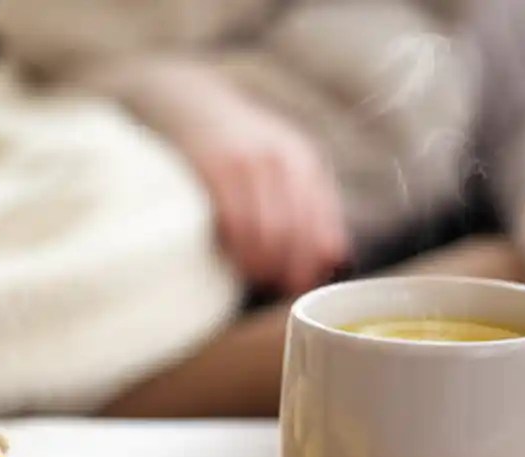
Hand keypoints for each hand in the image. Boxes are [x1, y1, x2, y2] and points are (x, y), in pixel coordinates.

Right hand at [175, 101, 349, 294]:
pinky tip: (238, 260)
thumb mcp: (282, 162)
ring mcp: (249, 164)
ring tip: (258, 276)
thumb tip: (336, 257)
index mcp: (304, 160)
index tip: (305, 282)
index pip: (321, 222)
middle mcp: (282, 160)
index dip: (315, 260)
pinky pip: (236, 224)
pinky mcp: (217, 170)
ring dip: (265, 264)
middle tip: (280, 285)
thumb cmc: (238, 144)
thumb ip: (311, 204)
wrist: (189, 103)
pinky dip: (241, 251)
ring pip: (268, 232)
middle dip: (291, 267)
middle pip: (297, 232)